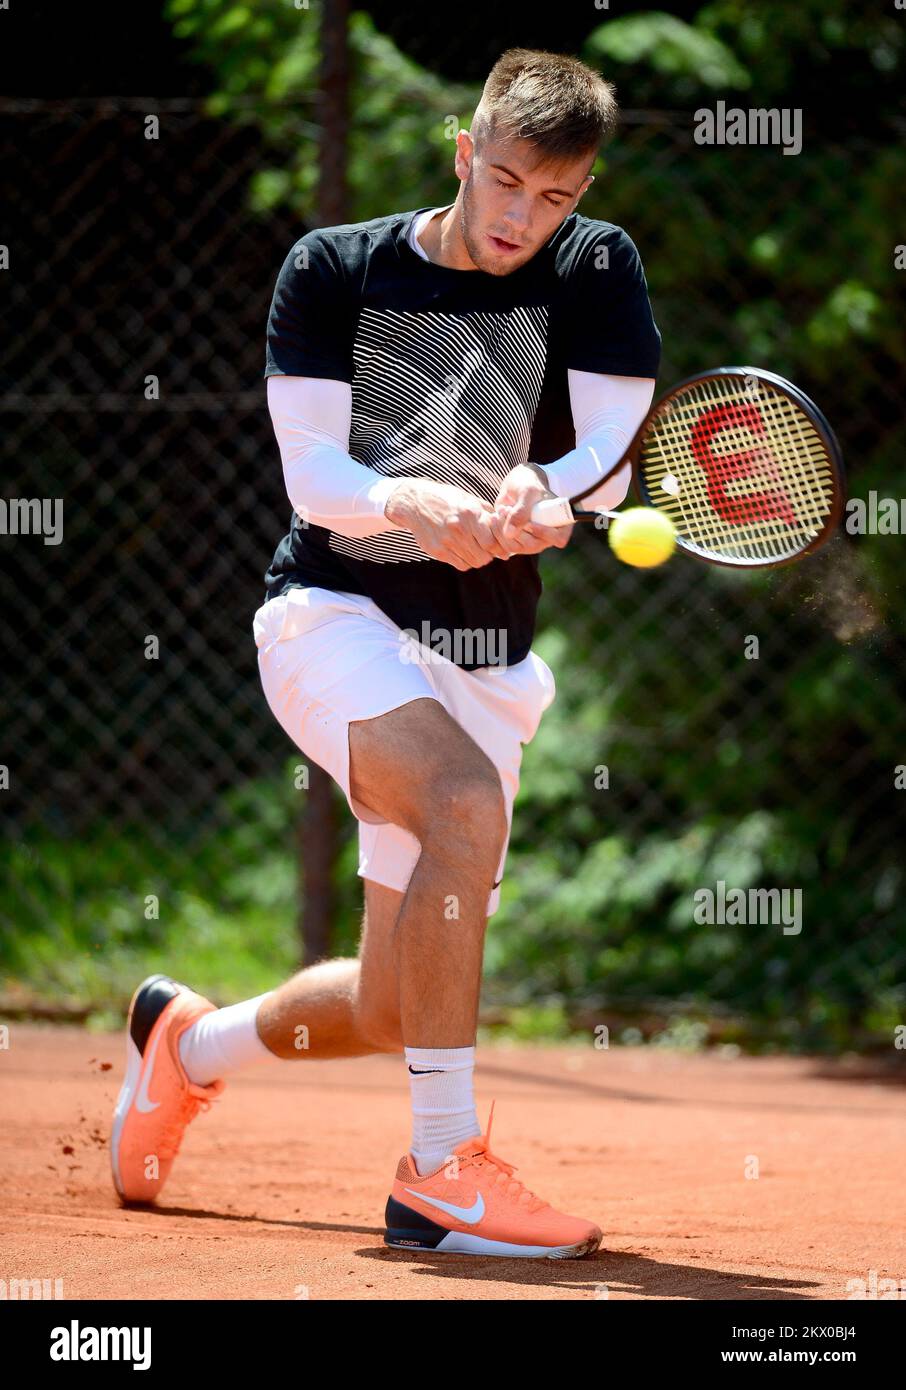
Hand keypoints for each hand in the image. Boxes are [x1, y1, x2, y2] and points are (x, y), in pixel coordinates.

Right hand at [384, 478, 510, 569]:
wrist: (414, 503)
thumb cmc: (446, 499)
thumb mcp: (469, 499)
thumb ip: (487, 513)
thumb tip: (505, 528)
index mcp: (469, 514)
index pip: (492, 541)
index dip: (499, 546)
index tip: (499, 544)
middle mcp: (458, 529)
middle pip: (485, 555)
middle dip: (490, 554)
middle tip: (489, 548)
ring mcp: (446, 542)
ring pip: (474, 562)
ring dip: (479, 558)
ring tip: (476, 548)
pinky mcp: (437, 551)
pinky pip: (460, 564)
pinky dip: (466, 561)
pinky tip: (464, 551)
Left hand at [490, 462, 573, 555]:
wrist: (516, 485)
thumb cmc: (528, 484)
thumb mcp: (527, 492)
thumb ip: (521, 510)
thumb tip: (510, 534)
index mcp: (560, 522)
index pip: (559, 538)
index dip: (544, 533)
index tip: (529, 523)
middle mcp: (547, 536)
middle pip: (533, 545)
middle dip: (516, 528)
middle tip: (506, 509)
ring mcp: (532, 541)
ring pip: (516, 547)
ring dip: (503, 529)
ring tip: (501, 509)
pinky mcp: (516, 543)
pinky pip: (504, 545)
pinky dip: (497, 531)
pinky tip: (495, 516)